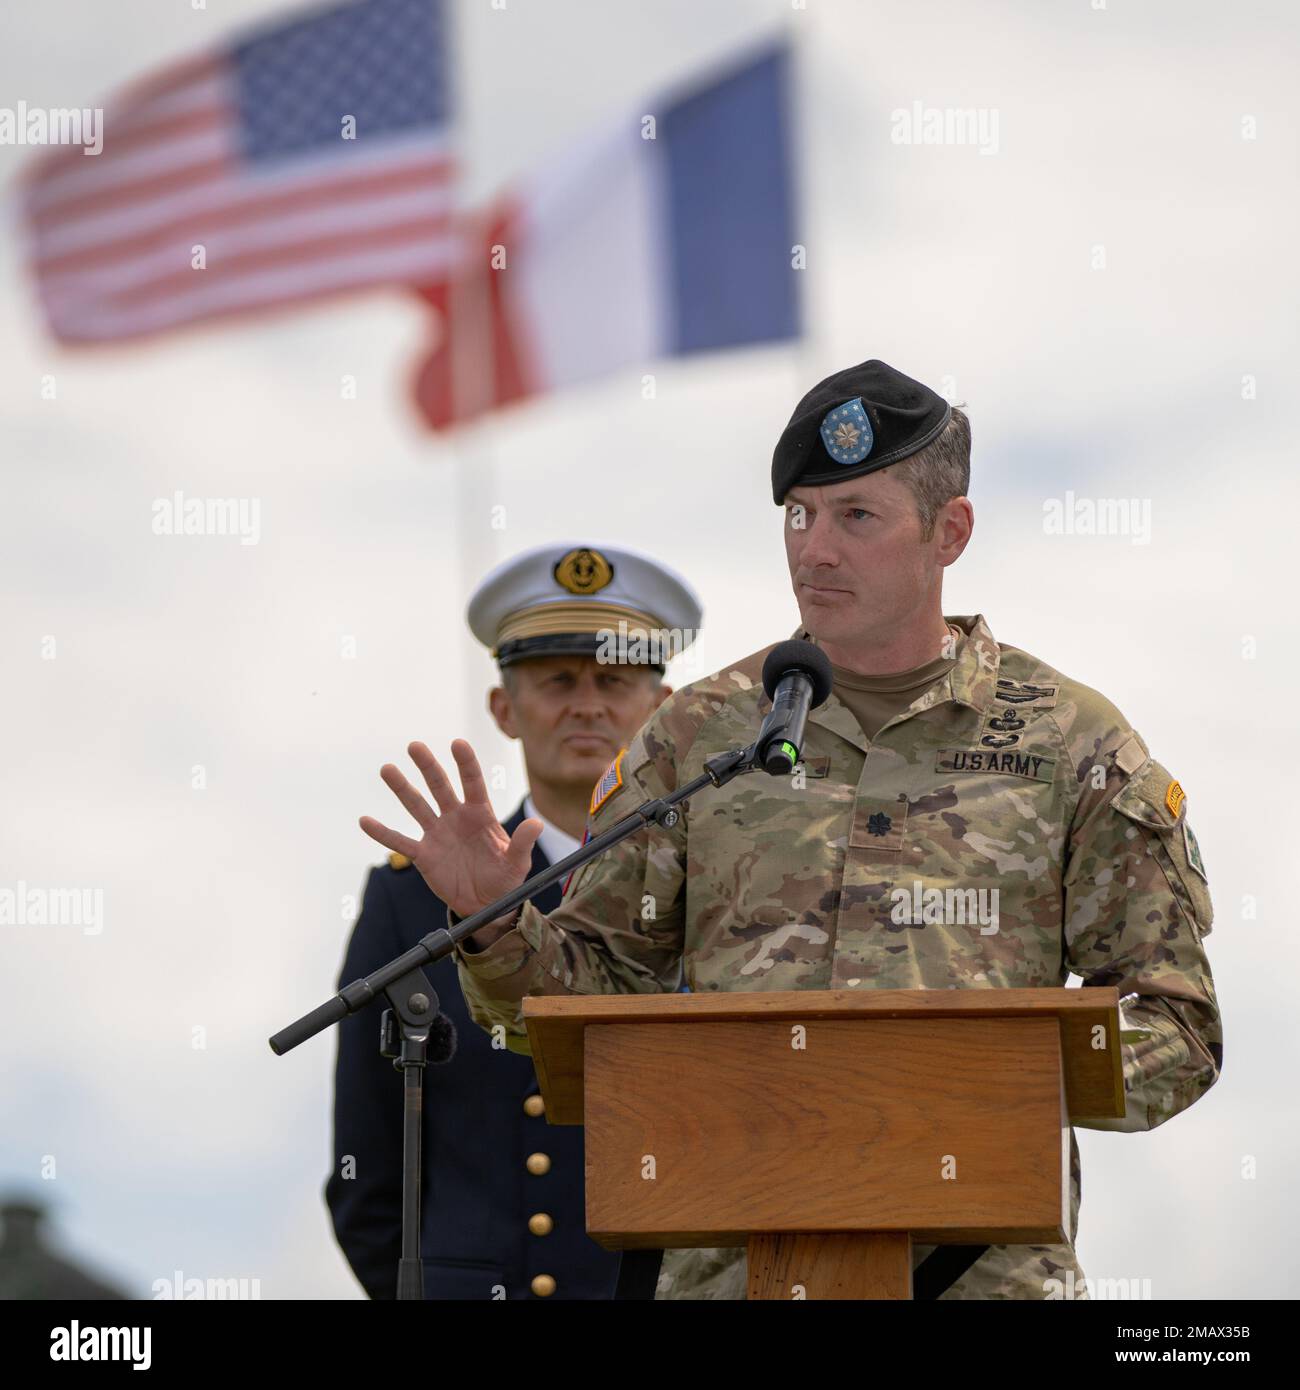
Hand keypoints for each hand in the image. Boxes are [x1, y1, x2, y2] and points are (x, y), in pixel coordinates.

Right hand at [359, 740, 542, 920]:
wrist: (487, 904)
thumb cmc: (505, 879)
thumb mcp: (517, 863)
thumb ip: (523, 843)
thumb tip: (537, 823)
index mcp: (481, 815)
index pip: (473, 783)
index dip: (466, 764)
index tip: (457, 744)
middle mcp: (456, 818)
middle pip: (440, 787)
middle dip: (428, 766)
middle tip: (415, 746)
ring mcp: (438, 834)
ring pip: (417, 806)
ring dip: (402, 789)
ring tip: (387, 769)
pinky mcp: (424, 855)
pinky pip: (401, 842)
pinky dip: (383, 833)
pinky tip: (365, 821)